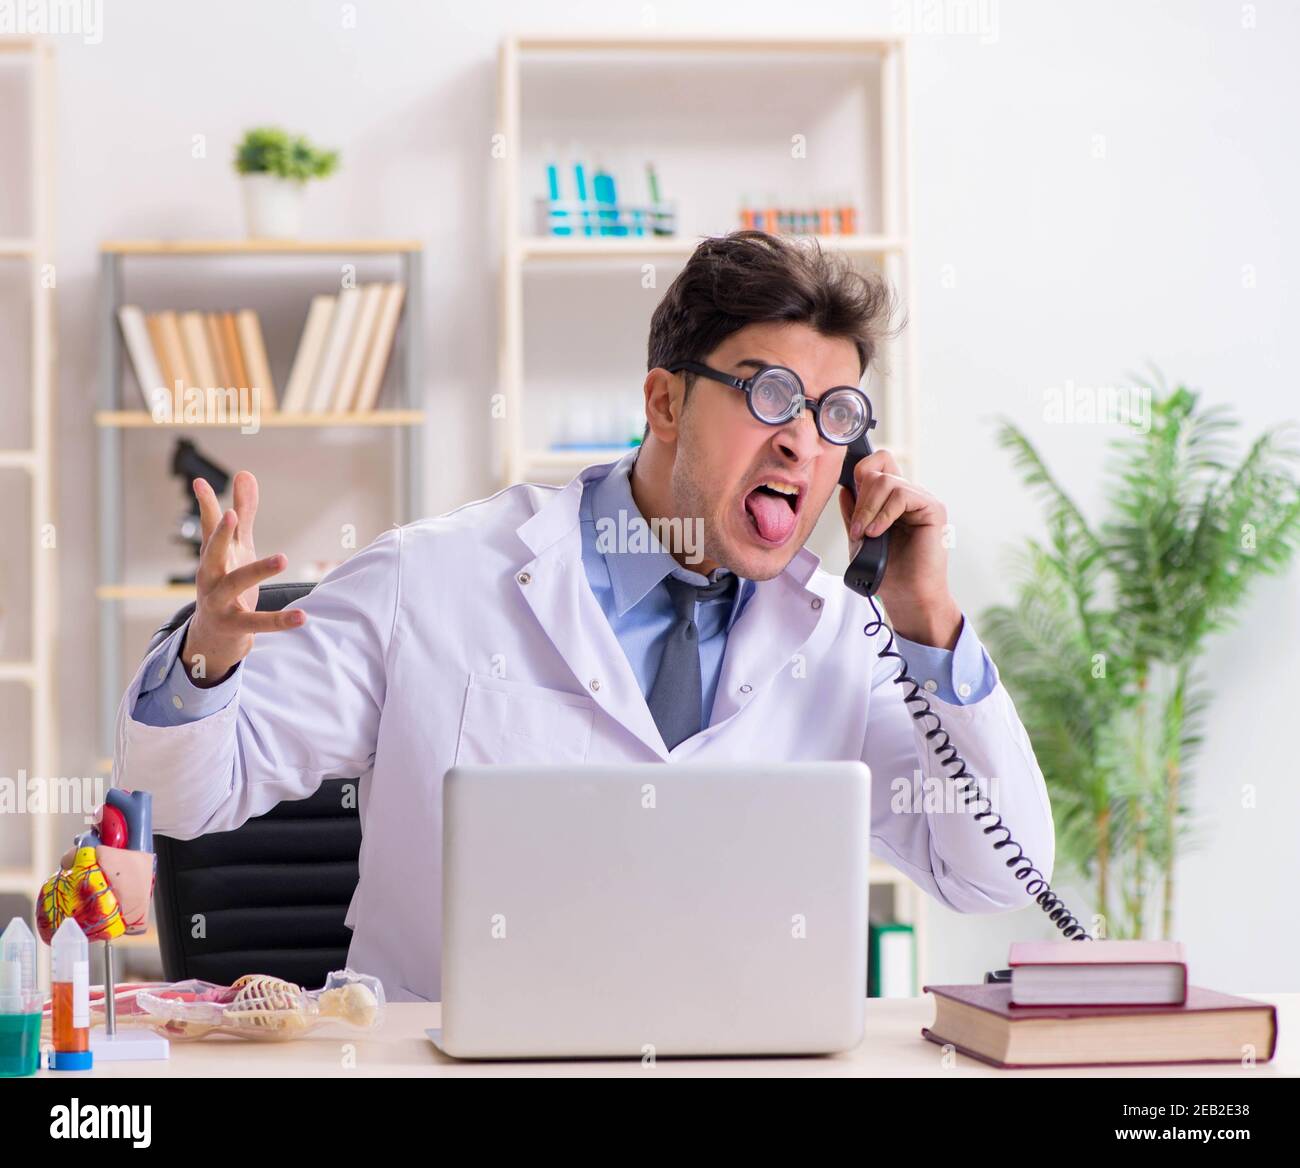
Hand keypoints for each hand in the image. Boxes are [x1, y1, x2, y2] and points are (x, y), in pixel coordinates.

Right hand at [181, 470, 303, 686]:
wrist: (212, 637)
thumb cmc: (226, 584)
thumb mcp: (238, 549)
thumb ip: (244, 515)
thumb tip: (245, 473)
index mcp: (214, 557)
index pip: (210, 528)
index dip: (207, 505)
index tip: (199, 481)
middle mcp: (211, 577)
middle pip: (212, 552)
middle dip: (220, 534)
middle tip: (230, 514)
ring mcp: (219, 602)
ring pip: (235, 583)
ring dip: (258, 570)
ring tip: (283, 557)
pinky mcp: (234, 625)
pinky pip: (257, 622)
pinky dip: (279, 620)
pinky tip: (302, 616)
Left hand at [838, 447, 962, 648]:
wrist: (907, 595)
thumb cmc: (888, 571)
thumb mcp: (859, 538)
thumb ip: (853, 514)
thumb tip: (844, 489)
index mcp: (892, 500)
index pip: (878, 463)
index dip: (860, 471)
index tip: (849, 495)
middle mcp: (908, 495)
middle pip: (878, 470)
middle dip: (860, 497)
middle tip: (856, 527)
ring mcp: (921, 500)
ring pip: (887, 481)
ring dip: (868, 508)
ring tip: (865, 534)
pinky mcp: (932, 509)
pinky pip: (902, 495)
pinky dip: (884, 513)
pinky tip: (877, 532)